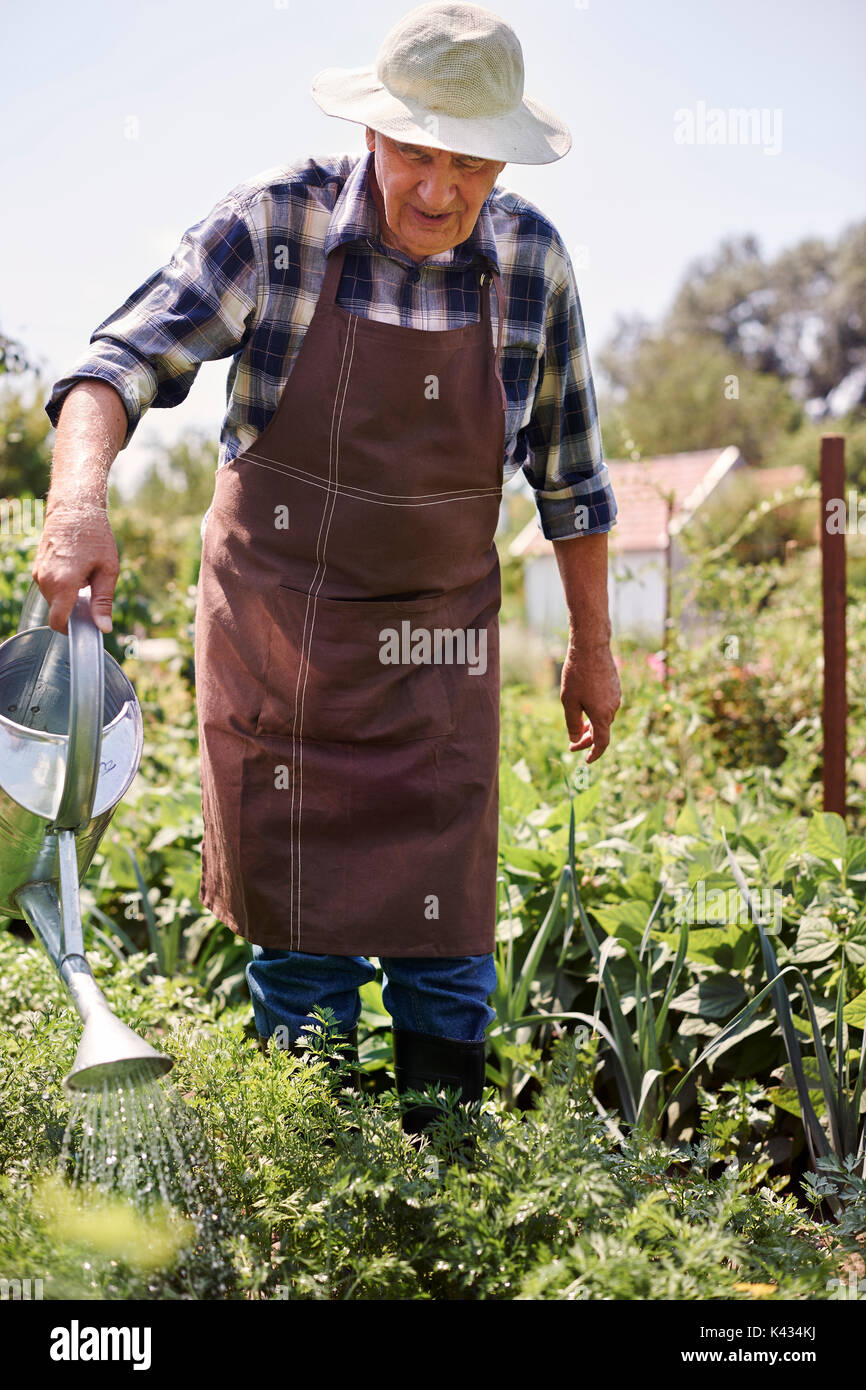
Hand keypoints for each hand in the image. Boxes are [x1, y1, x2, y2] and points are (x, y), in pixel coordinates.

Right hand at [31, 498, 118, 634]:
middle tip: (92, 594)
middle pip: (57, 611)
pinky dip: (61, 585)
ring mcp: (39, 573)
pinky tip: (76, 569)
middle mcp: (46, 580)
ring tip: (85, 576)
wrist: (75, 508)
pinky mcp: (37, 566)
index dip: (70, 630)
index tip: (84, 627)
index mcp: (63, 584)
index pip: (57, 622)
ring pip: (53, 599)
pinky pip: (49, 586)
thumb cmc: (95, 537)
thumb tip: (103, 628)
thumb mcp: (108, 571)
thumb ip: (103, 602)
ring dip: (68, 596)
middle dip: (73, 609)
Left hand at [560, 640, 620, 762]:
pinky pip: (606, 706)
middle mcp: (613, 708)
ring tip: (577, 726)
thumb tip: (575, 740)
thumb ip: (572, 723)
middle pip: (602, 731)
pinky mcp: (615, 687)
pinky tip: (585, 707)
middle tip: (572, 745)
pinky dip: (596, 712)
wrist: (591, 647)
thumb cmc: (577, 674)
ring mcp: (616, 697)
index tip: (586, 760)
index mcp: (602, 715)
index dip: (594, 754)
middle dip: (587, 740)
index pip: (602, 743)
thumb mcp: (569, 701)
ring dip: (591, 725)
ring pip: (604, 718)